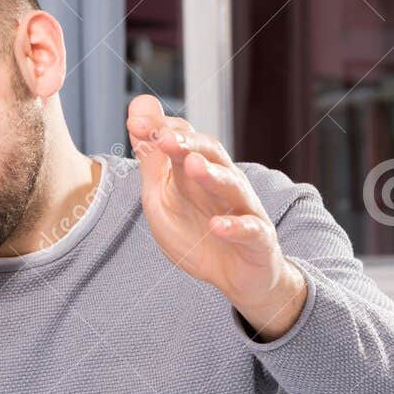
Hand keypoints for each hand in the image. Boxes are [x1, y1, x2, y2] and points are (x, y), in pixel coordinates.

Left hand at [126, 95, 306, 339]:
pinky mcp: (258, 239)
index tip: (136, 122)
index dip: (162, 130)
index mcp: (198, 171)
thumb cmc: (197, 231)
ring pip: (233, 185)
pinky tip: (216, 227)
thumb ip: (152, 161)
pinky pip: (250, 230)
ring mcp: (244, 209)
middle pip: (212, 155)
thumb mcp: (163, 197)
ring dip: (213, 175)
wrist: (238, 275)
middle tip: (166, 138)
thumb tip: (136, 118)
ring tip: (192, 166)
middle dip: (189, 144)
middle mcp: (224, 183)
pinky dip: (234, 227)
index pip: (185, 140)